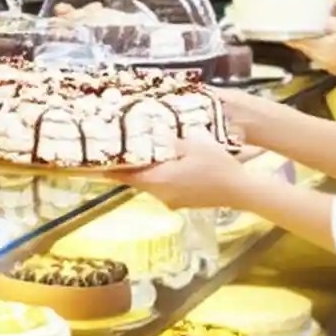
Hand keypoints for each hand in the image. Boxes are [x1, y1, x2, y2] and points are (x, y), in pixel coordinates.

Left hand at [112, 132, 246, 209]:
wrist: (241, 190)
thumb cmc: (217, 165)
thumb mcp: (192, 144)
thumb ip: (168, 140)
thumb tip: (151, 134)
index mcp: (158, 180)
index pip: (124, 174)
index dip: (108, 166)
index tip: (93, 159)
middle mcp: (160, 194)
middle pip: (135, 178)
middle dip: (127, 164)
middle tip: (118, 147)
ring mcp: (171, 201)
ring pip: (150, 182)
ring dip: (145, 169)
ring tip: (141, 151)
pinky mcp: (181, 201)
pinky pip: (163, 186)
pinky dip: (159, 175)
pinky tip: (166, 162)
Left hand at [288, 17, 335, 75]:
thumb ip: (325, 24)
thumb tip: (313, 22)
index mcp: (323, 50)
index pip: (300, 43)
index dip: (290, 36)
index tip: (282, 30)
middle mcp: (323, 62)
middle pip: (306, 49)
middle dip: (301, 39)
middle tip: (296, 29)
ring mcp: (329, 68)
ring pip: (314, 55)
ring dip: (312, 45)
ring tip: (314, 34)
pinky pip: (323, 60)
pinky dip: (322, 52)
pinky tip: (328, 44)